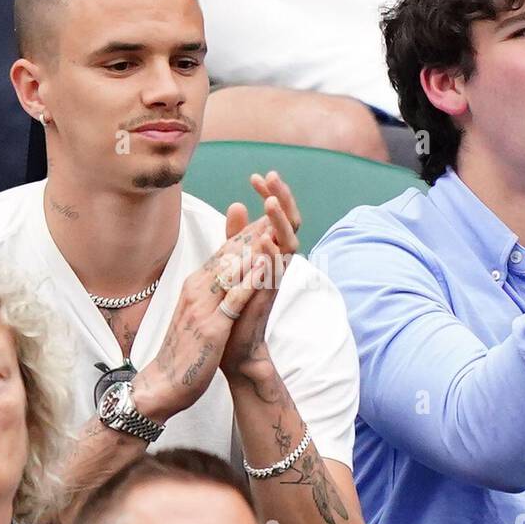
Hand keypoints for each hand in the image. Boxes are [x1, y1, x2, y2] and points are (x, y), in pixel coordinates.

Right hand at [131, 215, 269, 420]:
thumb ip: (212, 288)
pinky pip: (233, 299)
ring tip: (277, 225)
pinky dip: (250, 280)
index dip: (248, 230)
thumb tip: (226, 267)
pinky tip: (267, 266)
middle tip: (278, 207)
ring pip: (232, 268)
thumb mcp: (199, 311)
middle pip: (230, 252)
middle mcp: (197, 288)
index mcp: (196, 284)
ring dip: (255, 246)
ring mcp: (203, 306)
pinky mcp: (212, 326)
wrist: (165, 384)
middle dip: (255, 229)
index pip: (225, 250)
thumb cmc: (185, 349)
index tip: (269, 214)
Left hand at [220, 170, 301, 378]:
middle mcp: (277, 262)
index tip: (257, 176)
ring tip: (269, 202)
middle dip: (283, 198)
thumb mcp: (234, 261)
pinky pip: (276, 273)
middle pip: (291, 223)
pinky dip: (271, 256)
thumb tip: (238, 204)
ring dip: (280, 223)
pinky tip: (263, 239)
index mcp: (270, 252)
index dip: (271, 194)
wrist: (233, 347)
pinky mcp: (268, 297)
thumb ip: (237, 235)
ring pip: (289, 244)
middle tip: (271, 176)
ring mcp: (275, 279)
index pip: (277, 216)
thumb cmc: (234, 306)